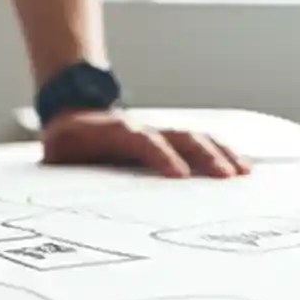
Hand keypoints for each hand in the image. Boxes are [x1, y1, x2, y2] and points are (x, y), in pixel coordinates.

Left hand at [41, 109, 251, 177]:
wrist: (75, 118)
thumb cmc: (67, 145)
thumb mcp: (56, 153)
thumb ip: (62, 164)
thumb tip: (59, 181)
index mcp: (114, 132)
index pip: (142, 140)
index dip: (161, 154)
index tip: (180, 174)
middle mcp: (144, 129)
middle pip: (179, 136)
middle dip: (204, 154)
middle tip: (225, 176)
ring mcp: (160, 133)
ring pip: (195, 138)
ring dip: (221, 153)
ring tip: (242, 171)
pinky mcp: (169, 142)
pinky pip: (200, 144)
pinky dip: (222, 153)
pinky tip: (241, 167)